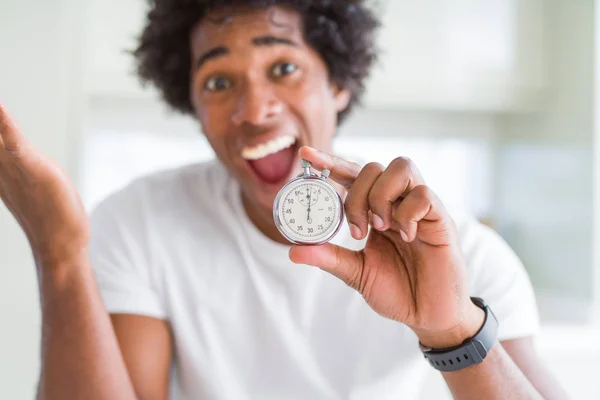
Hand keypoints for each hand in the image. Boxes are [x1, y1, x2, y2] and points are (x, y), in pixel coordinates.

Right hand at [0, 102, 88, 266]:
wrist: (61, 247)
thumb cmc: (51, 221)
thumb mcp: (31, 190)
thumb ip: (21, 170)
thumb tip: (18, 158)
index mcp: (1, 170)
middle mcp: (1, 167)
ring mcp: (15, 169)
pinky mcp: (35, 170)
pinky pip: (16, 144)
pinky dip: (6, 124)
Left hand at [289, 146, 483, 347]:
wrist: (428, 315)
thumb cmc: (397, 291)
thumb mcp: (356, 273)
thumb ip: (329, 257)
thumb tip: (293, 252)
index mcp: (374, 211)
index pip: (351, 176)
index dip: (330, 163)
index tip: (306, 156)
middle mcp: (396, 202)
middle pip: (372, 167)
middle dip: (357, 195)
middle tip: (357, 231)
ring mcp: (419, 208)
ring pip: (401, 167)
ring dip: (382, 195)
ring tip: (381, 227)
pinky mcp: (440, 219)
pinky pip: (424, 194)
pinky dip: (408, 213)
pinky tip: (407, 236)